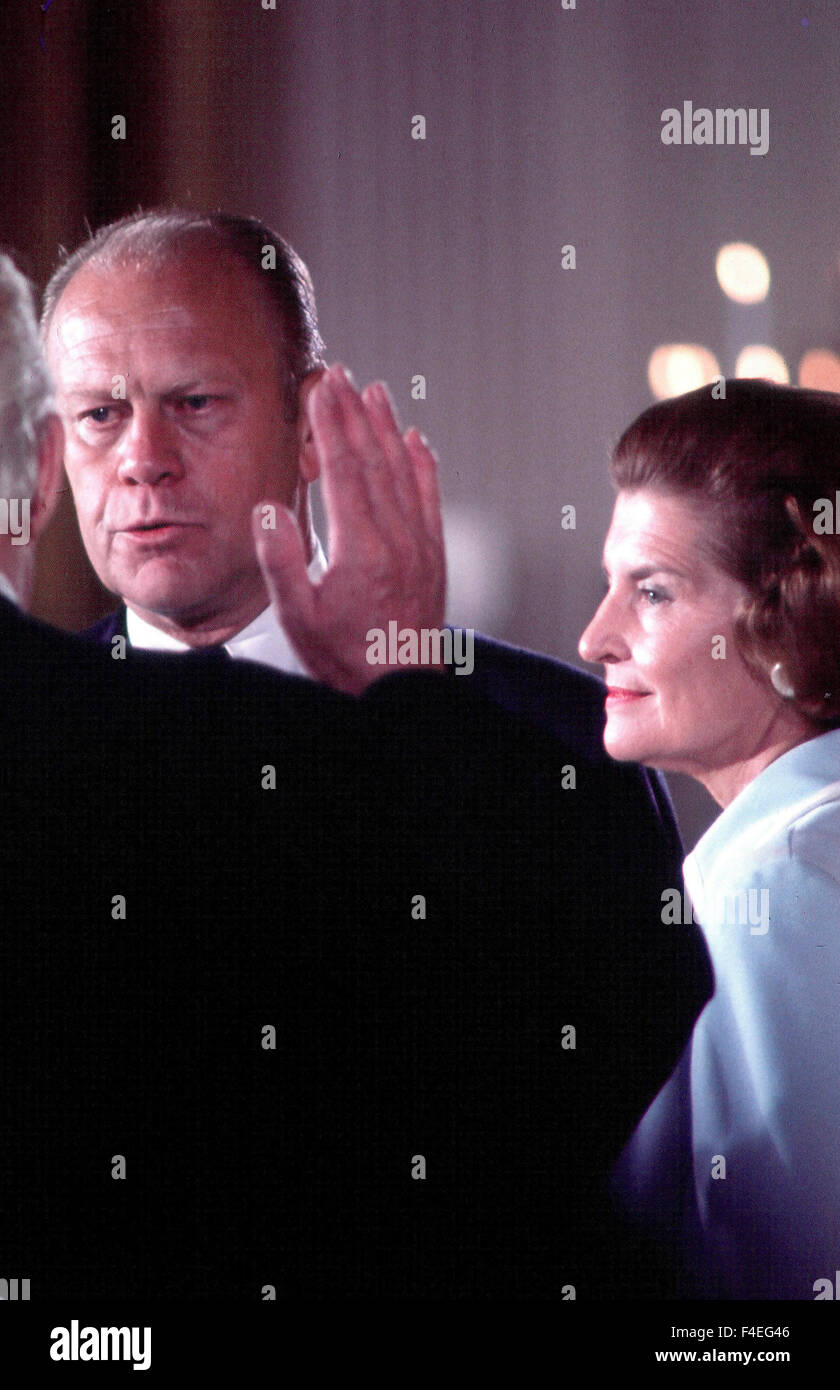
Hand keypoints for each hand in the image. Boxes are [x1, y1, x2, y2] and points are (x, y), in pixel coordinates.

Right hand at [253, 364, 445, 693]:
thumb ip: (282, 560)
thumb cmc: (344, 657)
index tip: (323, 390)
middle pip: (375, 460)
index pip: (344, 470)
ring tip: (376, 393)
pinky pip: (431, 498)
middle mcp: (397, 539)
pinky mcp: (435, 556)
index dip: (331, 425)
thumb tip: (269, 508)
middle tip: (343, 376)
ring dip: (389, 429)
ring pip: (405, 472)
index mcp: (362, 549)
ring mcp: (421, 545)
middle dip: (356, 414)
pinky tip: (417, 441)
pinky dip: (423, 465)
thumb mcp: (298, 616)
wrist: (400, 690)